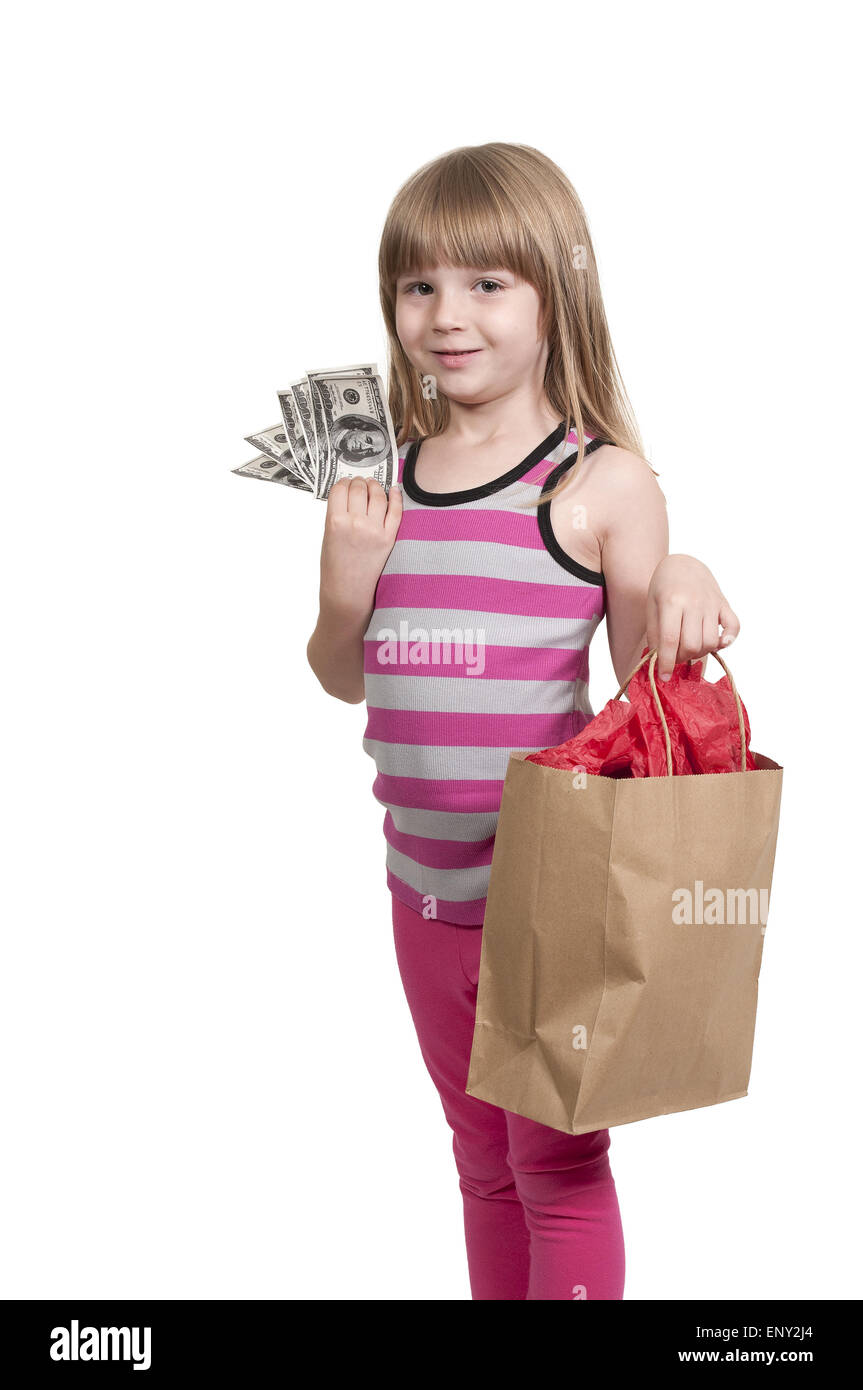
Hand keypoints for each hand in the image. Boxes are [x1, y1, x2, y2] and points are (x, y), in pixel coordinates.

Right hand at [319, 476, 402, 617]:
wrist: (347, 594)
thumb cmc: (334, 568)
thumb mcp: (327, 537)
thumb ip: (337, 515)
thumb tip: (348, 494)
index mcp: (335, 522)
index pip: (340, 489)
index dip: (343, 483)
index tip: (345, 484)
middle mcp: (355, 523)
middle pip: (359, 488)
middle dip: (358, 483)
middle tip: (359, 484)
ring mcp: (374, 530)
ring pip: (378, 495)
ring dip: (375, 486)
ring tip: (373, 486)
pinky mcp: (389, 538)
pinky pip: (396, 511)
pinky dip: (396, 497)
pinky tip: (394, 491)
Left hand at [646, 554, 739, 680]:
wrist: (682, 564)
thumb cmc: (662, 588)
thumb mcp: (652, 608)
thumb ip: (655, 634)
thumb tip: (659, 661)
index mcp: (672, 602)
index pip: (670, 640)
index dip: (666, 663)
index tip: (664, 677)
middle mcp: (695, 603)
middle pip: (692, 645)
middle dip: (682, 658)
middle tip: (675, 655)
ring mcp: (712, 603)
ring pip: (710, 642)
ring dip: (700, 652)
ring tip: (690, 647)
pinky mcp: (725, 604)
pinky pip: (734, 627)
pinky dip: (728, 640)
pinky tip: (718, 643)